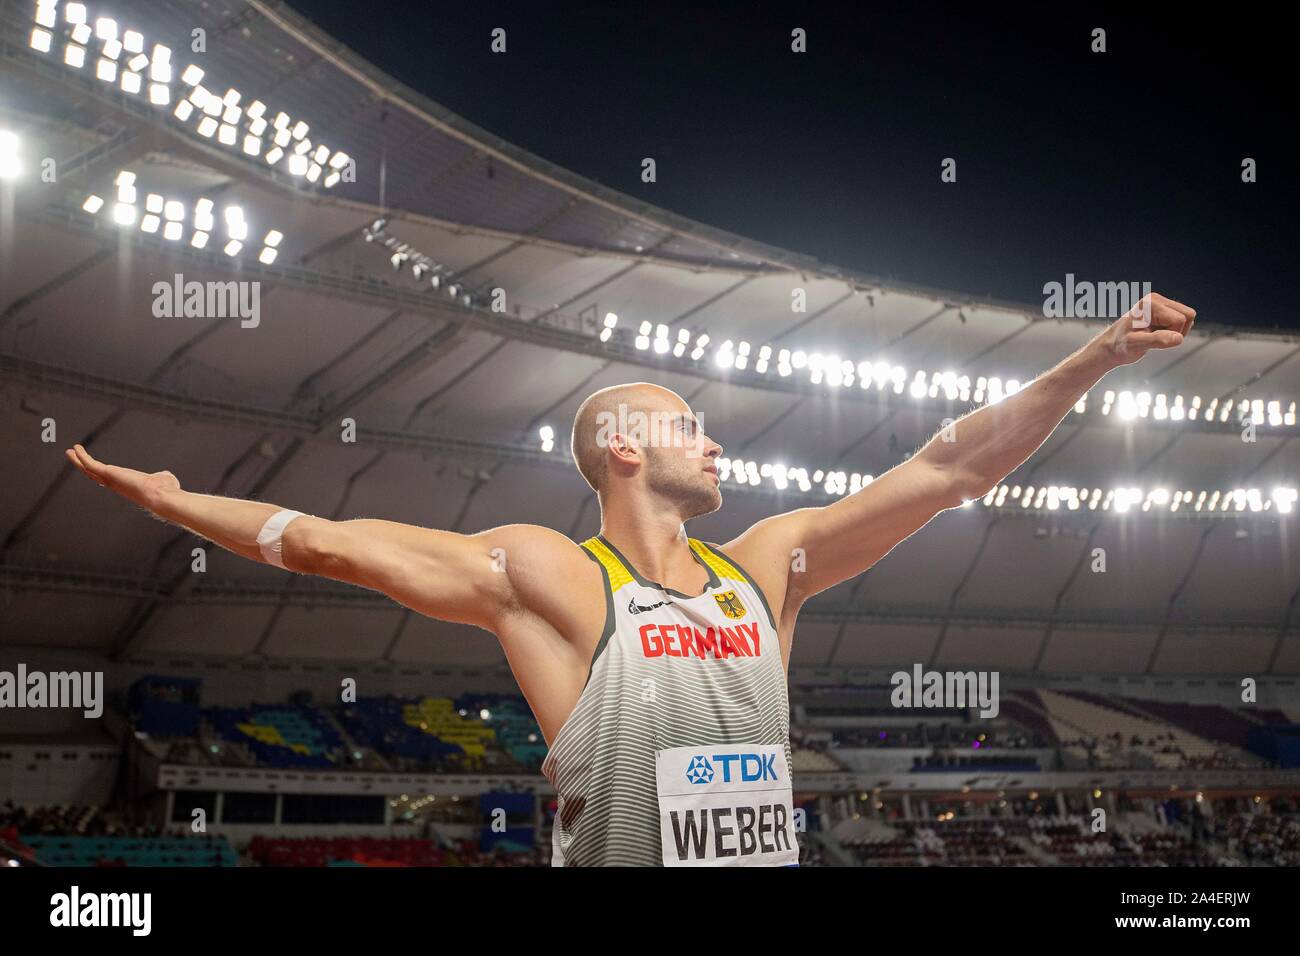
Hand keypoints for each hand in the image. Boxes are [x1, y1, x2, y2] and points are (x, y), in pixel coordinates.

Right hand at [65, 443, 180, 510]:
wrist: (161, 496)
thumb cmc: (165, 491)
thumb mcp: (162, 481)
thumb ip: (161, 477)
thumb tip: (166, 475)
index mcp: (126, 486)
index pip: (108, 480)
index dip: (99, 473)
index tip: (92, 467)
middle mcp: (116, 485)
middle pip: (94, 475)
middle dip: (83, 466)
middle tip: (74, 457)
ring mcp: (111, 480)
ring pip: (89, 470)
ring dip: (78, 461)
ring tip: (71, 451)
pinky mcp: (108, 473)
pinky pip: (91, 464)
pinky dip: (82, 456)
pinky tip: (76, 448)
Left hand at [1098, 293, 1195, 366]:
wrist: (1112, 346)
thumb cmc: (1120, 345)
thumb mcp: (1136, 345)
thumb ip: (1157, 340)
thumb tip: (1178, 338)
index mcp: (1150, 304)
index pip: (1180, 319)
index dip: (1172, 334)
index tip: (1153, 339)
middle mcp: (1156, 299)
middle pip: (1188, 315)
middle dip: (1176, 331)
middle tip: (1154, 338)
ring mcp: (1161, 303)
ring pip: (1188, 317)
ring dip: (1175, 331)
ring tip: (1154, 335)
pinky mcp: (1164, 310)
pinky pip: (1183, 320)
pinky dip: (1173, 330)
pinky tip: (1156, 333)